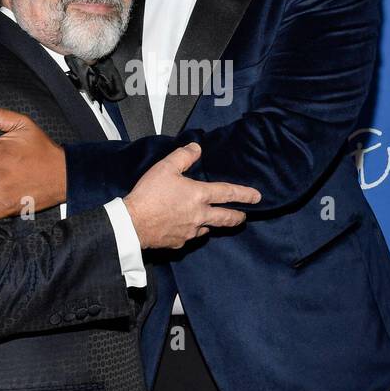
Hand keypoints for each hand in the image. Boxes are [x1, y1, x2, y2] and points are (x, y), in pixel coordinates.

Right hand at [122, 143, 260, 249]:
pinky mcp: (179, 242)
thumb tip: (196, 148)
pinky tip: (185, 228)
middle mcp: (199, 215)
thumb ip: (183, 156)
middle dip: (238, 217)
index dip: (244, 193)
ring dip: (212, 224)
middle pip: (226, 218)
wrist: (132, 223)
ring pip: (208, 229)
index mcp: (199, 195)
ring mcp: (190, 231)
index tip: (257, 197)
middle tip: (243, 216)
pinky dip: (192, 231)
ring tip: (211, 221)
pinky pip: (190, 236)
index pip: (228, 193)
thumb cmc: (149, 194)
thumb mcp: (165, 167)